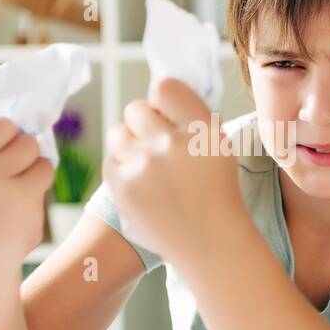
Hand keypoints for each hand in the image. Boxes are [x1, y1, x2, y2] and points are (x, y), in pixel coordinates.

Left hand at [103, 77, 245, 265]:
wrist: (209, 242)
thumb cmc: (215, 190)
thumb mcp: (218, 145)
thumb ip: (190, 117)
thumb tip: (157, 96)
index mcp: (201, 128)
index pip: (164, 88)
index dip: (162, 100)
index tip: (166, 116)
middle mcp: (171, 143)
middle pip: (136, 108)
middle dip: (143, 123)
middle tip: (158, 145)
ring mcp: (143, 165)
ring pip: (118, 133)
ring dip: (130, 144)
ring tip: (150, 167)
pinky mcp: (123, 188)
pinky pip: (111, 161)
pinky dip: (123, 170)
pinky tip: (143, 185)